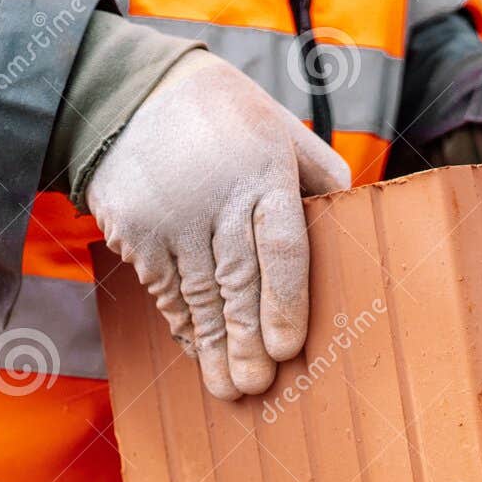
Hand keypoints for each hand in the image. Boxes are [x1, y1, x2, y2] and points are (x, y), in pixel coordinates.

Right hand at [87, 53, 350, 399]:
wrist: (128, 91)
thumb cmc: (224, 119)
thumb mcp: (281, 129)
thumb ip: (318, 174)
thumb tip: (353, 219)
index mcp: (266, 172)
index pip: (282, 249)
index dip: (285, 304)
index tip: (288, 348)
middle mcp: (218, 195)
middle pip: (239, 283)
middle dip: (247, 341)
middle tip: (257, 386)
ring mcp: (171, 215)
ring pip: (199, 295)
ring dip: (214, 347)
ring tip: (228, 389)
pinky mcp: (134, 229)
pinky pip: (164, 289)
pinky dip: (183, 325)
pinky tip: (197, 352)